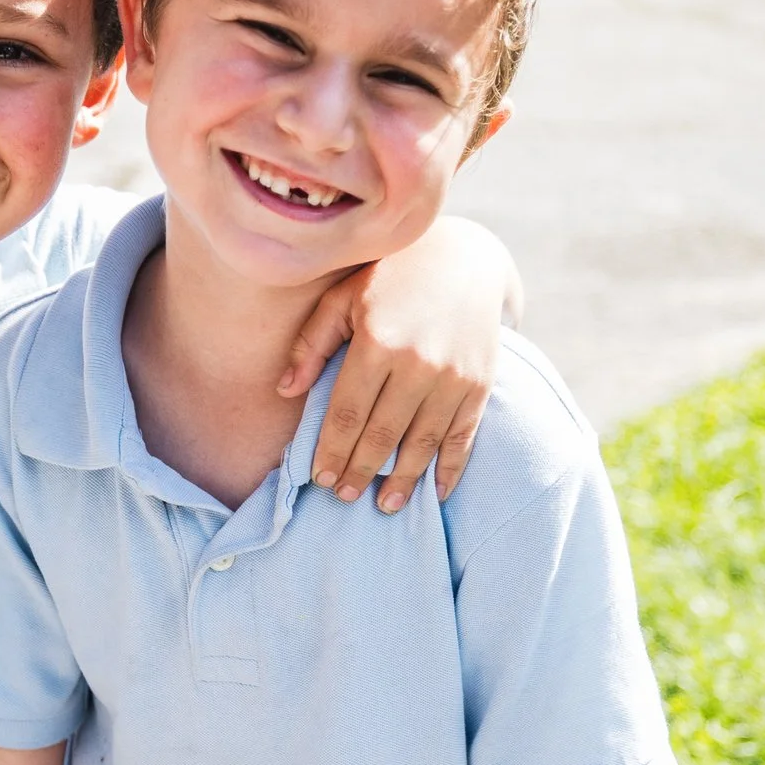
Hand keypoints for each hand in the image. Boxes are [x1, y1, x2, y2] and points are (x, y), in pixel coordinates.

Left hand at [285, 220, 515, 512]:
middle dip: (360, 471)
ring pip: (422, 443)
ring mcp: (454, 376)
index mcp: (377, 341)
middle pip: (382, 434)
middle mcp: (418, 363)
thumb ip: (312, 343)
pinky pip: (464, 436)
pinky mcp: (480, 384)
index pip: (348, 412)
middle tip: (343, 497)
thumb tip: (284, 391)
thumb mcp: (343, 297)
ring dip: (403, 480)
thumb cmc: (392, 276)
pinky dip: (451, 468)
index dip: (332, 451)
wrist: (467, 259)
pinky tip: (436, 492)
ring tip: (383, 505)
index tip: (320, 478)